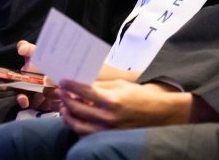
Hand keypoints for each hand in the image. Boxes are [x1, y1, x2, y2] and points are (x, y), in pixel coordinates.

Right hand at [10, 40, 59, 111]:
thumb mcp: (36, 52)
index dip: (3, 86)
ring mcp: (37, 98)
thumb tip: (20, 49)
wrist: (64, 69)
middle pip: (21, 98)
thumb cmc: (46, 60)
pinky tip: (54, 97)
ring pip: (33, 103)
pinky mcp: (48, 105)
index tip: (2, 87)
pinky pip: (45, 107)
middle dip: (21, 99)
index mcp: (22, 78)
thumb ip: (27, 48)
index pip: (8, 84)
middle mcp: (27, 90)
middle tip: (23, 99)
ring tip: (45, 94)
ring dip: (37, 100)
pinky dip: (49, 103)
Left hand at [58, 80, 190, 134]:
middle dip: (66, 98)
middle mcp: (108, 117)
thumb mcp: (120, 85)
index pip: (84, 92)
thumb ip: (99, 86)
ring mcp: (108, 129)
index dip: (71, 86)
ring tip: (64, 107)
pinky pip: (87, 135)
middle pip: (78, 108)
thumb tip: (81, 84)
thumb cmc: (139, 95)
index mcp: (111, 100)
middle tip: (61, 91)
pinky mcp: (109, 137)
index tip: (63, 81)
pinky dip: (78, 127)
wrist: (157, 113)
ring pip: (79, 125)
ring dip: (68, 115)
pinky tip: (75, 119)